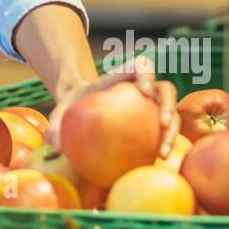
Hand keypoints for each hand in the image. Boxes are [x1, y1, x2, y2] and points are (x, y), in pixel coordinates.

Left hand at [45, 51, 179, 158]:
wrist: (81, 111)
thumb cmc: (71, 108)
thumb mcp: (60, 113)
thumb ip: (55, 127)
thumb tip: (56, 147)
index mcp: (121, 78)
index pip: (140, 66)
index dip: (146, 74)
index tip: (143, 91)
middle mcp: (142, 89)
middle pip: (165, 89)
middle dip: (168, 104)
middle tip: (162, 125)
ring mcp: (151, 106)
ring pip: (172, 112)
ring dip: (173, 129)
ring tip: (161, 153)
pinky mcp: (154, 123)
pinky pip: (166, 132)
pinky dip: (166, 144)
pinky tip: (156, 162)